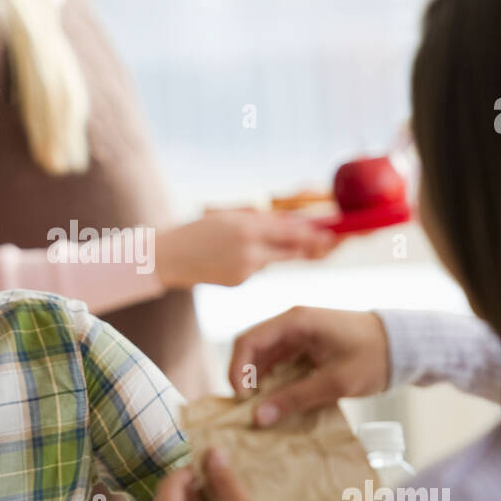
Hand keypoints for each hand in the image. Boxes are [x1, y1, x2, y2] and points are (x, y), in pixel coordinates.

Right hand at [155, 208, 336, 289]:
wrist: (169, 257)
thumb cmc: (199, 231)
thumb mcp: (229, 217)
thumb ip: (261, 220)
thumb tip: (293, 223)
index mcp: (246, 227)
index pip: (289, 231)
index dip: (313, 234)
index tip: (332, 235)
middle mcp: (249, 249)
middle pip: (289, 250)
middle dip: (309, 247)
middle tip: (329, 245)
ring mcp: (245, 269)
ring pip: (272, 260)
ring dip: (271, 252)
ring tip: (239, 246)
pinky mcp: (239, 282)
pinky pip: (256, 270)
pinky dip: (252, 263)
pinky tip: (228, 260)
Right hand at [228, 305, 390, 424]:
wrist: (405, 346)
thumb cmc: (374, 357)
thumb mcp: (335, 382)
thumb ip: (295, 398)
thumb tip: (259, 417)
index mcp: (296, 321)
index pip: (248, 341)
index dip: (237, 370)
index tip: (242, 401)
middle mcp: (292, 323)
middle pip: (252, 348)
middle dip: (246, 379)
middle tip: (250, 409)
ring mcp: (299, 334)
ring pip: (265, 358)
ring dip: (260, 383)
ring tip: (264, 410)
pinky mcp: (307, 346)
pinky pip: (281, 363)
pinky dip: (276, 382)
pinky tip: (280, 402)